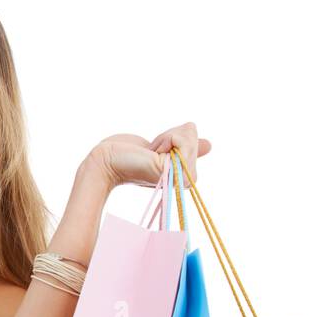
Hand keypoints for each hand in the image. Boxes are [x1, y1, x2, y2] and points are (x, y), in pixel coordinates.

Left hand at [86, 122, 211, 195]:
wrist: (107, 160)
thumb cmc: (129, 154)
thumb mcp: (163, 148)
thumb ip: (185, 147)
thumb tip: (209, 145)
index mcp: (183, 176)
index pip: (197, 141)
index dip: (176, 137)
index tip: (155, 151)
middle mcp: (184, 181)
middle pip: (195, 138)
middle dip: (172, 134)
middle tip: (152, 150)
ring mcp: (179, 178)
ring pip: (190, 138)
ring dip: (168, 136)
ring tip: (151, 151)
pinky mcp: (171, 171)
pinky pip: (183, 141)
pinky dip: (167, 138)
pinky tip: (152, 151)